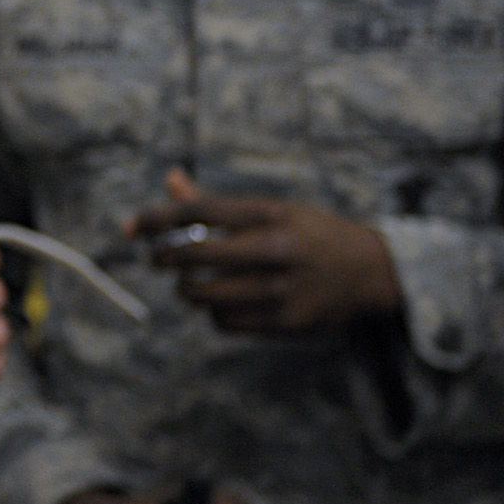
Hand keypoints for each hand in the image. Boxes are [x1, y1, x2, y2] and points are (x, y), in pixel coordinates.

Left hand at [127, 168, 399, 332]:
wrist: (373, 273)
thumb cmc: (311, 235)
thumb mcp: (272, 209)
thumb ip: (218, 202)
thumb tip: (170, 180)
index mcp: (271, 213)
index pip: (199, 211)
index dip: (156, 219)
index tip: (130, 228)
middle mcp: (277, 249)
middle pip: (196, 255)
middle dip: (165, 257)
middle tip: (156, 257)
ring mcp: (283, 289)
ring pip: (207, 295)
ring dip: (187, 289)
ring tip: (189, 282)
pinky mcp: (287, 323)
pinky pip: (226, 323)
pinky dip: (213, 313)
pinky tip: (219, 303)